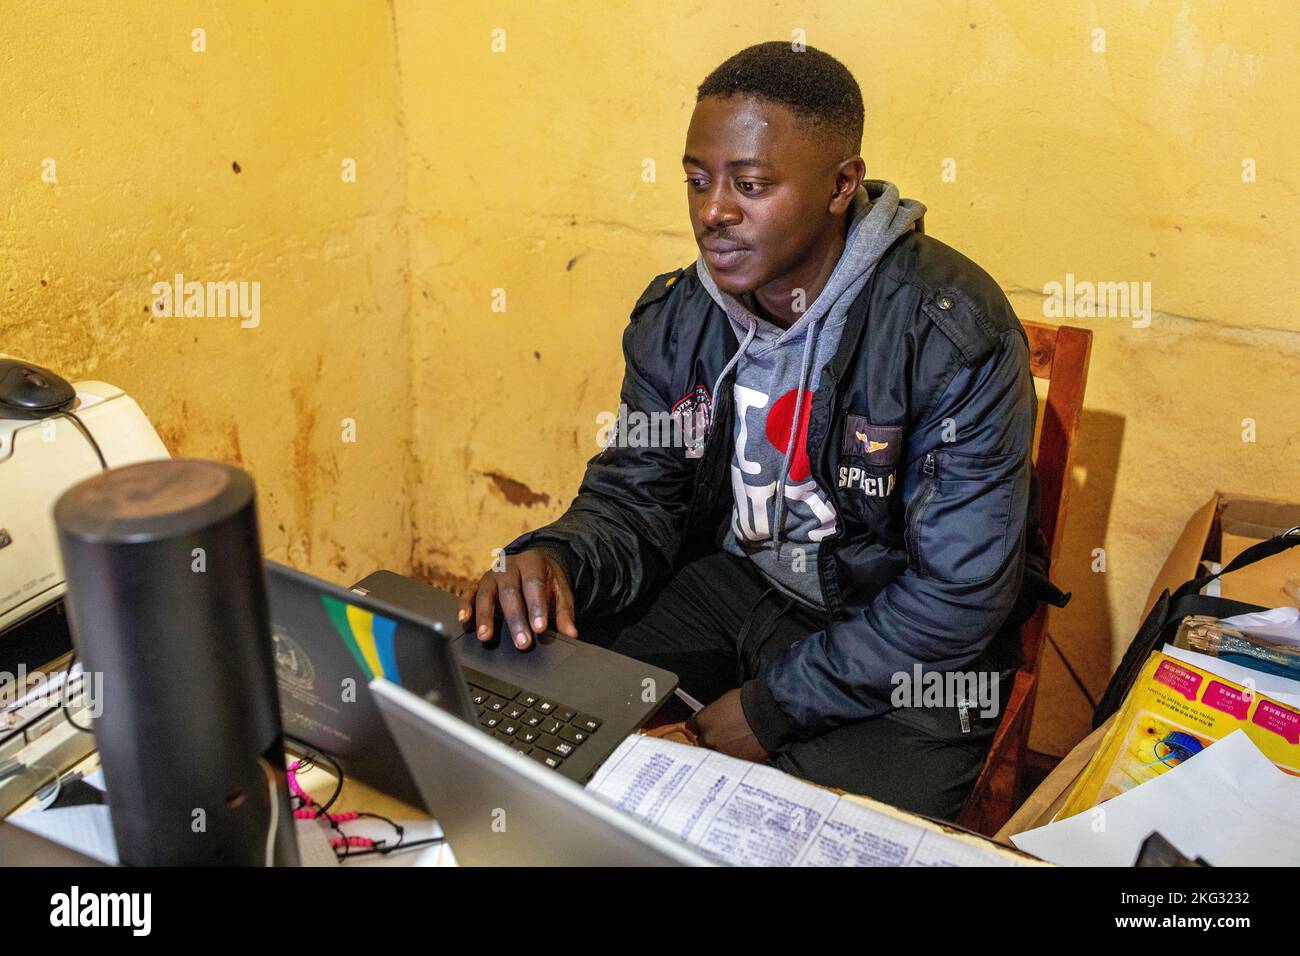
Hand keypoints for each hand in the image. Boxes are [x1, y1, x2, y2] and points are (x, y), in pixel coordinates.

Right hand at [458, 549, 577, 649]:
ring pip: (486, 594)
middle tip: (522, 643)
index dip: (536, 606)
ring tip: (486, 637)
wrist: (532, 565)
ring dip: (485, 617)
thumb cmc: (546, 581)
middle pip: (510, 592)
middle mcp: (508, 566)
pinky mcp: (478, 584)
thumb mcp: (560, 591)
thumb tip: (571, 633)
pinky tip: (464, 622)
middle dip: (515, 619)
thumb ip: (564, 612)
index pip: (534, 584)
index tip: (540, 628)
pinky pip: (468, 594)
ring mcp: (490, 575)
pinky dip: (465, 607)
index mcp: (532, 562)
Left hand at [686, 689, 768, 762]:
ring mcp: (721, 753)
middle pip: (703, 743)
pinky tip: (746, 749)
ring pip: (717, 754)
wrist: (769, 715)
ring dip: (724, 750)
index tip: (706, 727)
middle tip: (725, 736)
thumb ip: (713, 713)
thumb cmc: (751, 702)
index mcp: (703, 720)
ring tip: (738, 743)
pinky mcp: (735, 763)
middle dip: (712, 740)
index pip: (692, 727)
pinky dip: (737, 757)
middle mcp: (708, 739)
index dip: (701, 727)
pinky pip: (731, 762)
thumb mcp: (725, 701)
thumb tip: (715, 720)